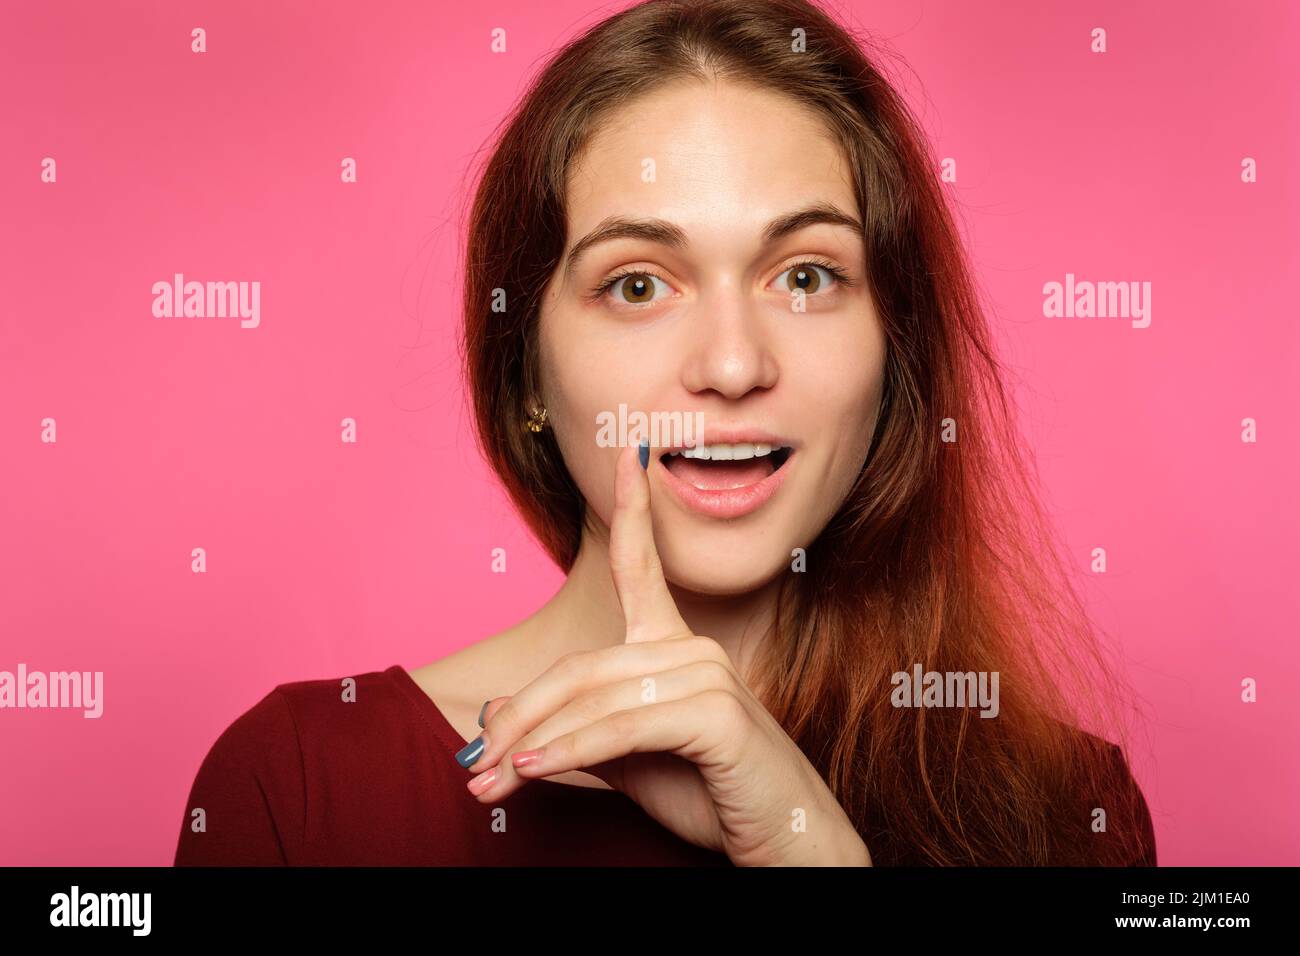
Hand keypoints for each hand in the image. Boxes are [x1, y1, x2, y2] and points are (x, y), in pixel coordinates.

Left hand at [459, 440, 871, 865]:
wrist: (780, 840)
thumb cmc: (706, 794)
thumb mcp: (623, 757)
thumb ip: (571, 725)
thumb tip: (497, 711)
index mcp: (674, 645)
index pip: (643, 564)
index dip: (632, 507)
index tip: (629, 451)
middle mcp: (692, 648)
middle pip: (580, 666)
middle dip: (517, 717)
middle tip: (470, 765)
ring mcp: (708, 675)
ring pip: (593, 699)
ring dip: (531, 745)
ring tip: (486, 784)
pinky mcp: (717, 714)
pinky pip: (622, 727)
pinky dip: (570, 750)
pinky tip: (533, 770)